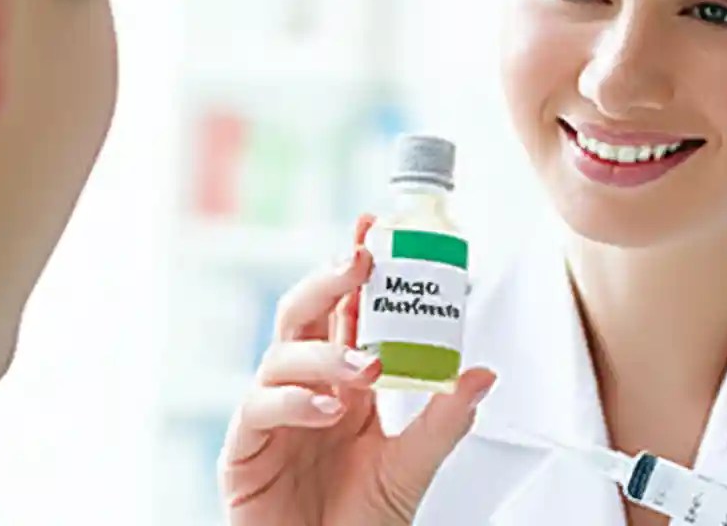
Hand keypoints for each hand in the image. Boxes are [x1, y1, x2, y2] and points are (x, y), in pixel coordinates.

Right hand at [219, 215, 496, 525]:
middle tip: (362, 260)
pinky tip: (328, 410)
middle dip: (330, 279)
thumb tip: (483, 372)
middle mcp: (304, 388)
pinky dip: (294, 403)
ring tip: (364, 367)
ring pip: (281, 355)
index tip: (375, 229)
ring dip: (325, 351)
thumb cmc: (359, 522)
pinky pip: (258, 409)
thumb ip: (443, 421)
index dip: (356, 268)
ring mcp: (270, 416)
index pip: (345, 310)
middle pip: (304, 313)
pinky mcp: (243, 451)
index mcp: (342, 381)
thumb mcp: (412, 467)